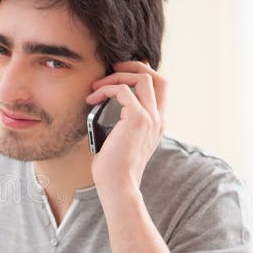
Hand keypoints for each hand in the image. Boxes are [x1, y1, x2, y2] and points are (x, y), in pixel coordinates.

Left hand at [85, 61, 166, 194]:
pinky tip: (92, 99)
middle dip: (133, 66)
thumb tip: (101, 104)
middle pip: (156, 77)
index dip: (144, 72)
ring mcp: (151, 118)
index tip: (122, 70)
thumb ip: (119, 121)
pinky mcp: (138, 119)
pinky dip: (105, 89)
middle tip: (112, 68)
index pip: (160, 88)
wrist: (118, 185)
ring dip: (116, 76)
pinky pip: (122, 90)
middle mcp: (158, 118)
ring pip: (142, 78)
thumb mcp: (119, 139)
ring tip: (96, 86)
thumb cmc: (113, 167)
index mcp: (156, 123)